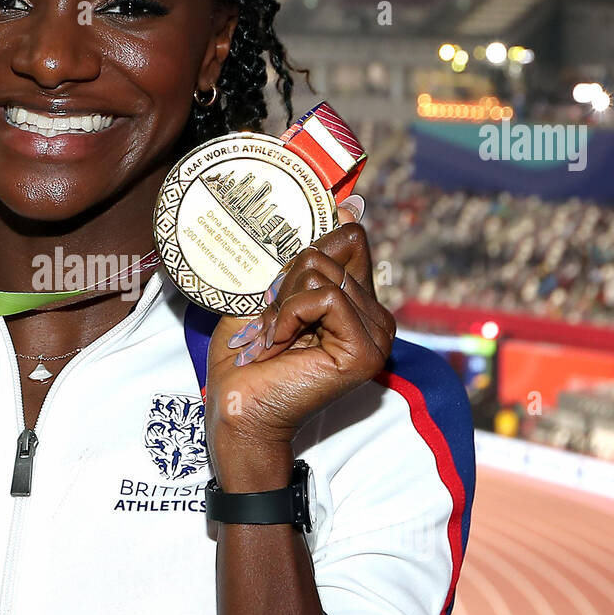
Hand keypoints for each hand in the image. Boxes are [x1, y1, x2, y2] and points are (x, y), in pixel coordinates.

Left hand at [204, 201, 395, 489]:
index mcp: (358, 304)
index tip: (278, 290)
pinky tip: (280, 347)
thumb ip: (308, 258)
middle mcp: (376, 319)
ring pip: (324, 274)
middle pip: (329, 253)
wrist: (236, 408)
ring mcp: (377, 336)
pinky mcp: (367, 351)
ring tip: (275, 340)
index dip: (306, 253)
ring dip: (283, 305)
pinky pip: (325, 297)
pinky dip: (288, 316)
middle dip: (285, 286)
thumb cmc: (247, 357)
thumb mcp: (275, 293)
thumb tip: (346, 207)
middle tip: (271, 328)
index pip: (349, 240)